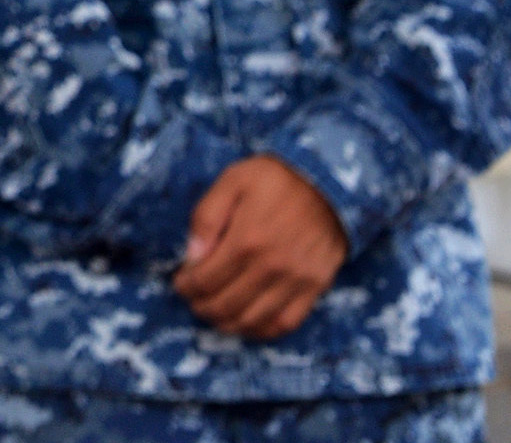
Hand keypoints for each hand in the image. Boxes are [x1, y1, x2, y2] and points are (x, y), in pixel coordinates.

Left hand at [173, 155, 347, 339]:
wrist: (329, 183)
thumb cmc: (275, 179)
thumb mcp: (232, 182)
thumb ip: (207, 218)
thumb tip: (191, 257)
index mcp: (246, 240)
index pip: (205, 279)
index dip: (186, 286)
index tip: (180, 282)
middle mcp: (272, 267)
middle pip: (226, 304)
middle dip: (201, 306)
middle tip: (193, 300)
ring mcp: (296, 281)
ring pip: (253, 320)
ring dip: (227, 323)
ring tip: (214, 314)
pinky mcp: (315, 287)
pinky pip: (286, 322)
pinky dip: (262, 330)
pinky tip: (246, 323)